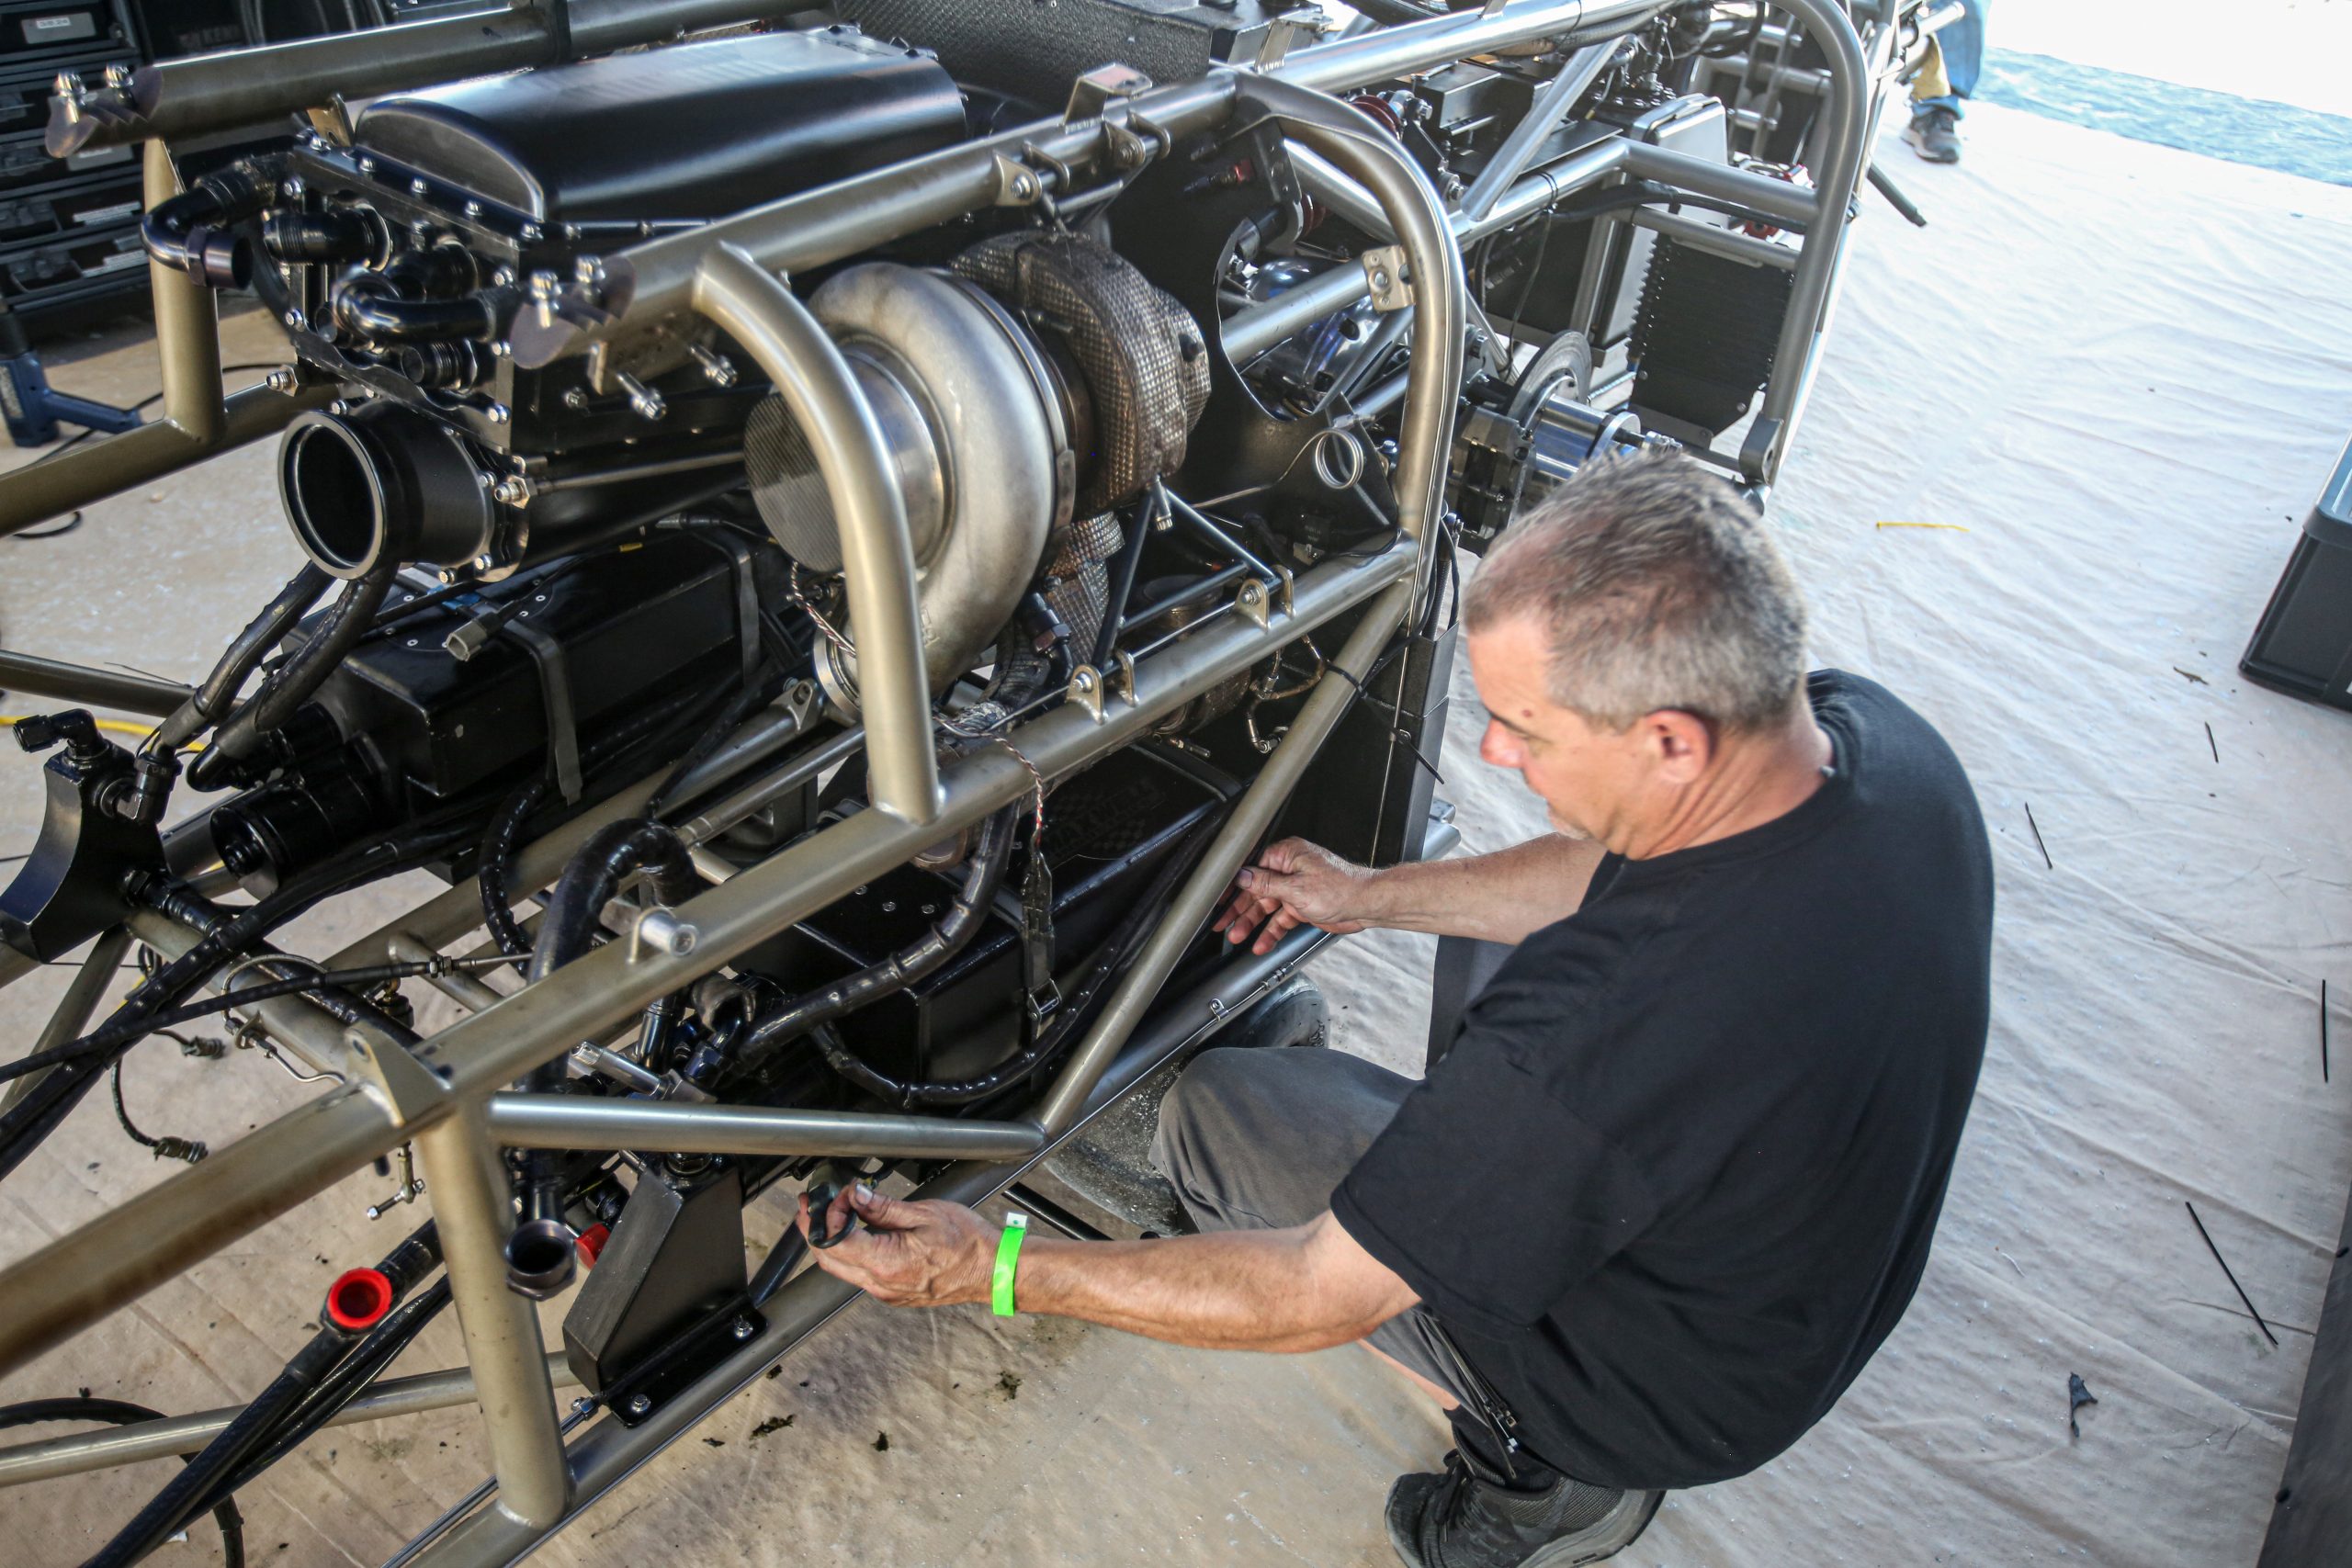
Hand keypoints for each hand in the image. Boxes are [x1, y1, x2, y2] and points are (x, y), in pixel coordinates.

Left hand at [795, 1185, 997, 1306]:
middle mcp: (880, 1284)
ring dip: (831, 1242)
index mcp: (886, 1263)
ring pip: (841, 1269)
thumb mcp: (924, 1214)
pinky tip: (857, 1232)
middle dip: (814, 1230)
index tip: (835, 1194)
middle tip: (811, 1206)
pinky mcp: (892, 1294)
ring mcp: (885, 1292)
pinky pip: (859, 1275)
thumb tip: (855, 1196)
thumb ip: (883, 1207)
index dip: (826, 1216)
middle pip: (829, 1260)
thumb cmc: (967, 1244)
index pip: (835, 1241)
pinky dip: (850, 1253)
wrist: (991, 1270)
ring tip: (833, 1214)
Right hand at [1211, 837, 1376, 955]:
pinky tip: (1261, 944)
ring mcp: (1296, 888)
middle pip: (1256, 890)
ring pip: (1267, 907)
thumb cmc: (1341, 888)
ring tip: (1237, 936)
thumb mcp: (1296, 888)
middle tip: (1222, 924)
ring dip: (1253, 923)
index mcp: (1287, 855)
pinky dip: (1272, 931)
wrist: (1367, 905)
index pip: (1251, 868)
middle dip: (1239, 909)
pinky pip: (1281, 918)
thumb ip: (1265, 884)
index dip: (1232, 885)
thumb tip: (1242, 876)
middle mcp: (1290, 869)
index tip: (1217, 898)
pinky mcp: (1302, 904)